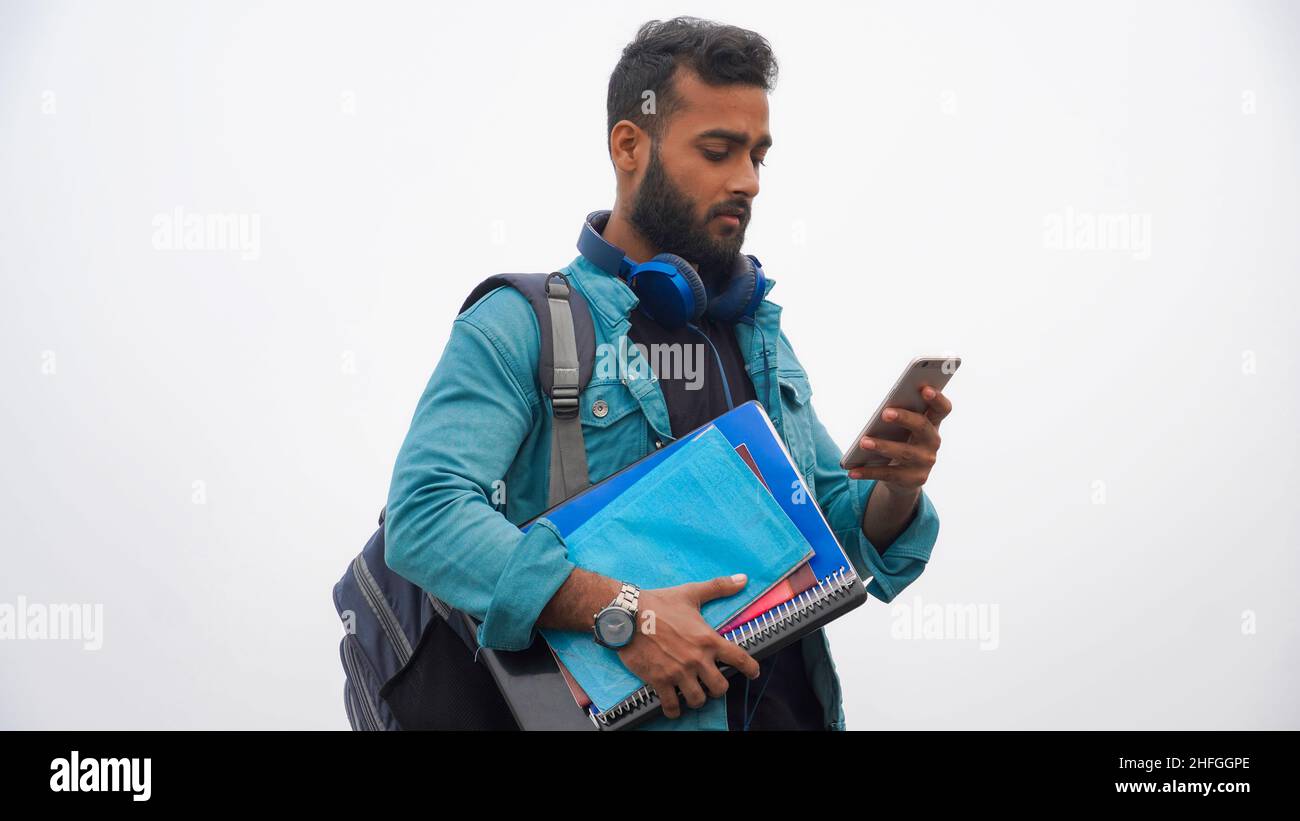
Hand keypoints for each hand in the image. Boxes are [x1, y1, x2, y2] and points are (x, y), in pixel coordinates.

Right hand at [616, 574, 760, 718]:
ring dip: (698, 699)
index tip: (753, 673)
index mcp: (708, 639)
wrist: (627, 613)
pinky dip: (674, 710)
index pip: (740, 659)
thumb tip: (742, 579)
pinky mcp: (659, 680)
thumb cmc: (659, 603)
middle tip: (711, 682)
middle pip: (720, 687)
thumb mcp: (692, 593)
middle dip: (718, 687)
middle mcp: (697, 659)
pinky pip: (671, 705)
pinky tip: (674, 707)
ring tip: (694, 694)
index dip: (751, 669)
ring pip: (698, 699)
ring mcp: (678, 672)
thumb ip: (719, 587)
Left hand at [847, 385, 951, 492]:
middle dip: (904, 418)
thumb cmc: (901, 441)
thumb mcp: (902, 428)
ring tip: (863, 442)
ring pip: (904, 452)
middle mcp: (933, 441)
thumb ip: (898, 416)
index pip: (942, 408)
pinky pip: (889, 473)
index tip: (924, 389)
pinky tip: (853, 470)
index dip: (937, 398)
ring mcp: (925, 461)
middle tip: (885, 413)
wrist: (904, 477)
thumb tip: (882, 411)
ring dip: (882, 446)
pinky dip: (868, 471)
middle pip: (922, 426)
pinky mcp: (913, 479)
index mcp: (932, 423)